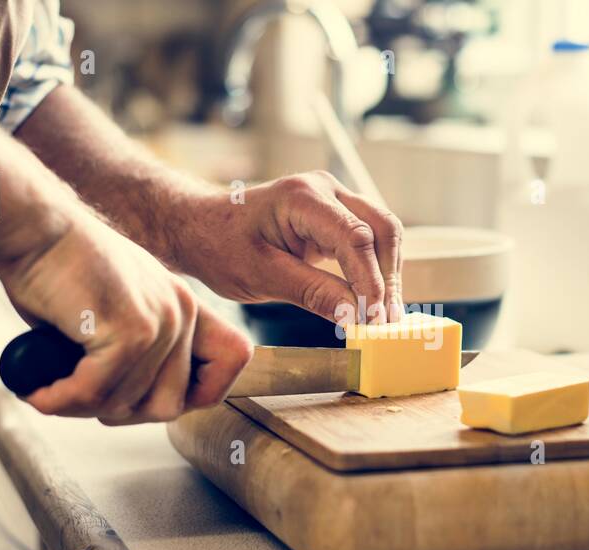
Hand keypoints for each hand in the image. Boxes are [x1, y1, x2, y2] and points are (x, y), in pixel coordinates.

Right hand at [0, 216, 253, 423]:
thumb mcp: (113, 311)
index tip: (142, 400)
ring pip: (127, 404)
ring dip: (81, 407)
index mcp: (185, 306)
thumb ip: (135, 353)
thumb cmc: (57, 270)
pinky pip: (97, 392)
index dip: (196, 394)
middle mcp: (182, 313)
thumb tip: (128, 405)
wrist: (32, 228)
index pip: (231, 361)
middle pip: (169, 405)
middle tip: (77, 400)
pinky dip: (62, 400)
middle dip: (118, 412)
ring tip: (48, 391)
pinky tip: (38, 391)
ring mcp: (161, 323)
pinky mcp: (129, 330)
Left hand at [168, 171, 404, 323]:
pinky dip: (375, 269)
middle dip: (389, 277)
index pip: (355, 237)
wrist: (199, 227)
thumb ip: (312, 293)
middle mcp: (325, 189)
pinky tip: (374, 301)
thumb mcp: (261, 277)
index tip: (375, 317)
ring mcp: (333, 199)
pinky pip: (368, 239)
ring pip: (382, 233)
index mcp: (302, 197)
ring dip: (388, 274)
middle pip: (381, 228)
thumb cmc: (220, 247)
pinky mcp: (334, 216)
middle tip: (388, 322)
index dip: (371, 280)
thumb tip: (356, 316)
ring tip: (385, 317)